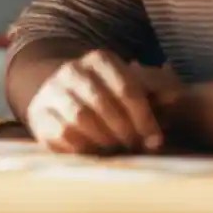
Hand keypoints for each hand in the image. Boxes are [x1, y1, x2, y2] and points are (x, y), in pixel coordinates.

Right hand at [25, 50, 164, 154]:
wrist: (58, 92)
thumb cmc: (107, 95)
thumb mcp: (130, 86)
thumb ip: (155, 91)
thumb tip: (174, 98)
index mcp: (99, 60)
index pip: (126, 88)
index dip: (144, 118)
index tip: (156, 140)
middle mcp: (72, 71)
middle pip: (103, 104)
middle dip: (124, 131)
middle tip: (135, 147)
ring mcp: (52, 92)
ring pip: (80, 118)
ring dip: (104, 140)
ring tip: (116, 150)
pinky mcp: (38, 115)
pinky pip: (62, 134)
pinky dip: (82, 147)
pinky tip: (94, 152)